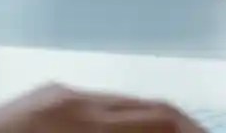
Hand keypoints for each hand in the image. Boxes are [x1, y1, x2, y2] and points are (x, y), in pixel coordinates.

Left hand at [0, 84, 204, 132]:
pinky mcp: (40, 100)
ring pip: (127, 107)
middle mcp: (73, 99)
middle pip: (153, 109)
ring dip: (155, 126)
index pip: (162, 121)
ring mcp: (55, 96)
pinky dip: (125, 124)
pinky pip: (99, 107)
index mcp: (81, 121)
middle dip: (184, 129)